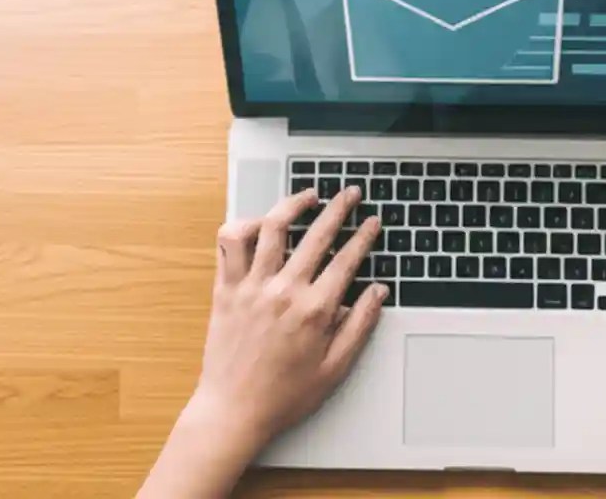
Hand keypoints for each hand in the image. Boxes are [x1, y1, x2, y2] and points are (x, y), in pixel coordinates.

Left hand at [138, 187, 386, 498]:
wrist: (234, 410)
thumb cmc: (283, 395)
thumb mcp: (335, 368)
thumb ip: (360, 326)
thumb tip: (378, 294)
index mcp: (314, 311)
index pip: (347, 260)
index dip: (364, 236)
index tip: (372, 222)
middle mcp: (284, 292)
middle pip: (317, 234)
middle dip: (339, 208)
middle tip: (350, 195)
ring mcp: (252, 287)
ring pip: (272, 227)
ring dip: (293, 204)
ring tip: (308, 196)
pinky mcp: (226, 289)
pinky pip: (231, 244)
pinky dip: (244, 225)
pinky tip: (260, 224)